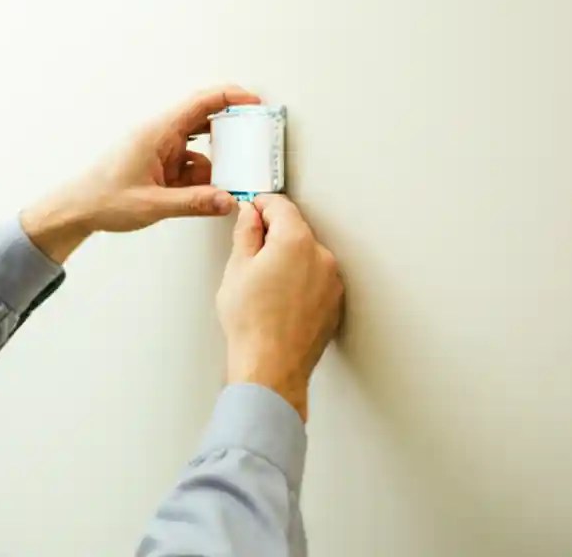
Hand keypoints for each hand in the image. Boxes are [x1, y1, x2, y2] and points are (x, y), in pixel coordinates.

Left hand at [22, 86, 261, 262]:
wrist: (76, 209)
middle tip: (251, 141)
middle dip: (229, 131)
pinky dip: (200, 178)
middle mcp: (160, 135)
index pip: (200, 103)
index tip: (255, 102)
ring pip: (198, 149)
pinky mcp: (158, 165)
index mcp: (158, 132)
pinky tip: (204, 195)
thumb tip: (228, 200)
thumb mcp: (152, 204)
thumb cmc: (103, 199)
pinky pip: (188, 165)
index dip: (230, 97)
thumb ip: (193, 203)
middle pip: (203, 121)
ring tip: (224, 183)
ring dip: (212, 165)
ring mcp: (159, 150)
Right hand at [216, 195, 343, 419]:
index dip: (261, 205)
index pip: (280, 205)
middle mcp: (321, 257)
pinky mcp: (334, 302)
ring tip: (264, 287)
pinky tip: (278, 301)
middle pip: (295, 230)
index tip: (251, 209)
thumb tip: (250, 216)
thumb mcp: (237, 269)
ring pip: (306, 256)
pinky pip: (315, 279)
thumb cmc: (252, 325)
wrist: (271, 367)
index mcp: (295, 241)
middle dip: (273, 236)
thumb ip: (246, 232)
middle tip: (249, 257)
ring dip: (288, 259)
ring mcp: (331, 281)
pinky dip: (300, 281)